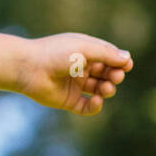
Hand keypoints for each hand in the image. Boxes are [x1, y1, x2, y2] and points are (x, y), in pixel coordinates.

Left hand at [16, 33, 132, 114]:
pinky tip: (96, 100)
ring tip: (105, 88)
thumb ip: (106, 54)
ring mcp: (75, 84)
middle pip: (107, 74)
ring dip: (108, 90)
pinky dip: (96, 106)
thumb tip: (128, 58)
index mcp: (84, 52)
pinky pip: (87, 107)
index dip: (120, 62)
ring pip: (100, 90)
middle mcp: (81, 68)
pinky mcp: (68, 100)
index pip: (109, 58)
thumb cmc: (55, 53)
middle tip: (115, 76)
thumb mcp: (84, 49)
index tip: (126, 65)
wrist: (27, 68)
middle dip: (115, 76)